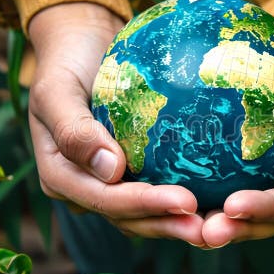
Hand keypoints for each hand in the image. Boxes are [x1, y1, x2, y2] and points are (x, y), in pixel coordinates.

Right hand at [27, 2, 204, 245]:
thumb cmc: (67, 62)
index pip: (105, 200)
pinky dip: (183, 198)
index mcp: (60, 176)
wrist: (80, 45)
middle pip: (127, 218)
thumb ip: (74, 130)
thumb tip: (112, 170)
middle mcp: (83, 188)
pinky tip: (218, 200)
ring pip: (144, 215)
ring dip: (177, 223)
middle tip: (208, 227)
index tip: (186, 200)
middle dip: (167, 225)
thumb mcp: (56, 89)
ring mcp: (106, 184)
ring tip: (217, 226)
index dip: (145, 205)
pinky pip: (157, 189)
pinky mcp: (130, 173)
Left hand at [201, 14, 273, 246]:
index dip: (269, 210)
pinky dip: (208, 199)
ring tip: (188, 228)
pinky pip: (230, 189)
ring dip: (221, 225)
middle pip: (273, 221)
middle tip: (205, 231)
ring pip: (250, 216)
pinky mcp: (255, 173)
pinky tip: (176, 198)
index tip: (234, 205)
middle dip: (240, 230)